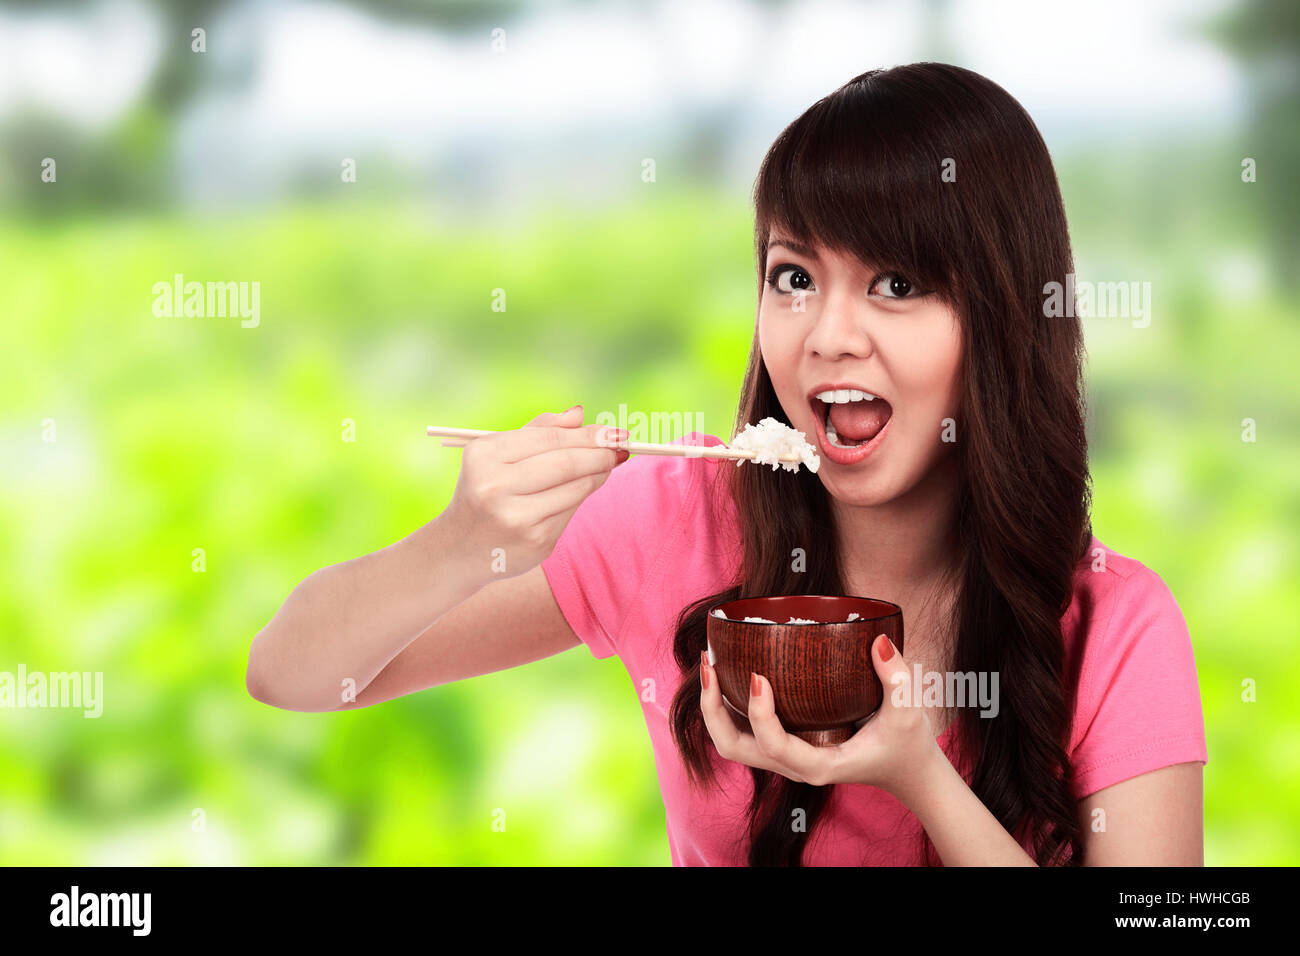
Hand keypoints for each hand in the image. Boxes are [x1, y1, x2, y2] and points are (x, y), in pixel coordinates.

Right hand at [440, 405, 628, 583]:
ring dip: (598, 475)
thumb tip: (579, 414)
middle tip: (622, 447)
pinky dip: (581, 497)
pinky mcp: (535, 542)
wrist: (460, 548)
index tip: (615, 432)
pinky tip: (581, 489)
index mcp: (484, 455)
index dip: (589, 434)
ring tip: (605, 466)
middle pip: (566, 463)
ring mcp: (516, 518)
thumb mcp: (498, 455)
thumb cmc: (485, 490)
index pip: (550, 439)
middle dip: (601, 453)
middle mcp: (495, 487)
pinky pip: (571, 512)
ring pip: (575, 489)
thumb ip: (539, 432)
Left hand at [699, 632, 943, 795]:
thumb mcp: (909, 712)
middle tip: (709, 664)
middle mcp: (794, 765)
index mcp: (818, 765)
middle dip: (712, 709)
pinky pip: (744, 731)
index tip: (758, 675)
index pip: (773, 745)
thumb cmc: (908, 745)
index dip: (758, 713)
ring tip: (709, 663)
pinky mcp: (786, 746)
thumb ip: (897, 678)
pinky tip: (730, 670)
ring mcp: (786, 758)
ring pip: (731, 742)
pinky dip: (728, 705)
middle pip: (732, 748)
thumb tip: (878, 641)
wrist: (909, 773)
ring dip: (713, 707)